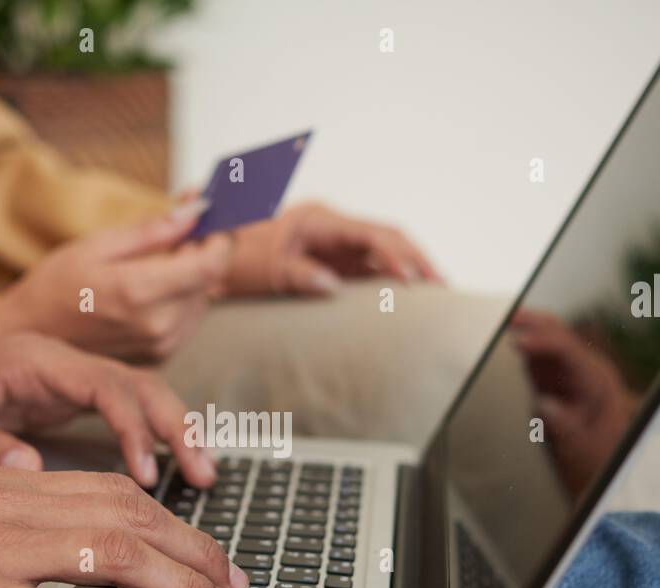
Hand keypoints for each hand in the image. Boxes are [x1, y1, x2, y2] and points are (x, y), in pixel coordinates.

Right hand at [0, 200, 230, 362]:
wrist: (31, 335)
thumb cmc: (56, 286)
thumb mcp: (97, 245)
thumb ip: (153, 231)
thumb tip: (194, 212)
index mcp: (140, 292)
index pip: (212, 264)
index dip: (222, 236)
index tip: (214, 215)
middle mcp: (158, 324)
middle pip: (210, 279)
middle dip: (204, 246)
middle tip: (184, 218)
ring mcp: (162, 344)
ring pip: (203, 297)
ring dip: (193, 270)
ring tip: (161, 253)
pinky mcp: (162, 355)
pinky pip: (190, 316)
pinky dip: (182, 293)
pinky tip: (155, 283)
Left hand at [0, 331, 216, 487]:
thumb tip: (27, 467)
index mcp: (29, 360)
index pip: (104, 384)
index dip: (133, 427)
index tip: (148, 474)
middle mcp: (56, 362)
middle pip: (137, 382)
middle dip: (177, 425)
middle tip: (204, 474)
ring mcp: (62, 377)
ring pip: (137, 393)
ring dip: (173, 429)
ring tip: (202, 475)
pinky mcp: (62, 397)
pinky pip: (120, 409)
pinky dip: (149, 434)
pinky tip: (167, 469)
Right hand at [0, 468, 248, 587]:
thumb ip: (2, 511)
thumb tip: (54, 532)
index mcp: (9, 483)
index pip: (116, 492)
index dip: (175, 523)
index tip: (208, 554)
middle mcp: (14, 506)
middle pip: (132, 518)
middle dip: (197, 554)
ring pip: (112, 555)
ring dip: (179, 586)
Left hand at [221, 201, 440, 296]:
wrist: (217, 259)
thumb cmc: (237, 261)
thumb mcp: (267, 270)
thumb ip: (301, 275)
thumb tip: (333, 286)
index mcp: (319, 220)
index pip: (371, 234)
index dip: (395, 256)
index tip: (411, 282)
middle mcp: (333, 225)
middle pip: (388, 237)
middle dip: (417, 260)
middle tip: (442, 288)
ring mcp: (335, 241)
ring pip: (385, 250)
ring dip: (411, 268)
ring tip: (438, 293)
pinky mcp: (334, 258)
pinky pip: (371, 265)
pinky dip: (392, 278)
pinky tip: (410, 295)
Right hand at [510, 309, 638, 494]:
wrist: (599, 468)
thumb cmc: (594, 458)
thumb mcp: (581, 449)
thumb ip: (565, 426)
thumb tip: (544, 404)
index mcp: (596, 379)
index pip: (567, 349)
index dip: (542, 341)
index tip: (516, 342)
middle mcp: (583, 368)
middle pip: (555, 332)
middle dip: (528, 321)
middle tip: (498, 316)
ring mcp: (565, 371)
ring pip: (542, 338)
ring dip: (519, 329)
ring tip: (491, 324)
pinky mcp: (549, 379)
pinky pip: (531, 355)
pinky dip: (513, 346)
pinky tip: (493, 344)